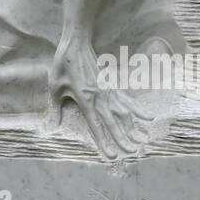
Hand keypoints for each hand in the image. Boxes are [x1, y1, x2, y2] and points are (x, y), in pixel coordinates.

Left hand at [48, 39, 144, 161]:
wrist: (76, 44)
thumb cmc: (63, 65)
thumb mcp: (55, 87)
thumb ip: (56, 109)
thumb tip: (52, 128)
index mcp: (84, 100)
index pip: (95, 126)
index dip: (103, 142)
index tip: (112, 155)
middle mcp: (99, 97)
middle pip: (113, 122)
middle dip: (123, 138)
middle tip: (132, 152)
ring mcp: (108, 90)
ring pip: (124, 112)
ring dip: (134, 126)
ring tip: (143, 140)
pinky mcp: (112, 84)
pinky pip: (127, 99)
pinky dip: (138, 109)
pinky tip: (148, 117)